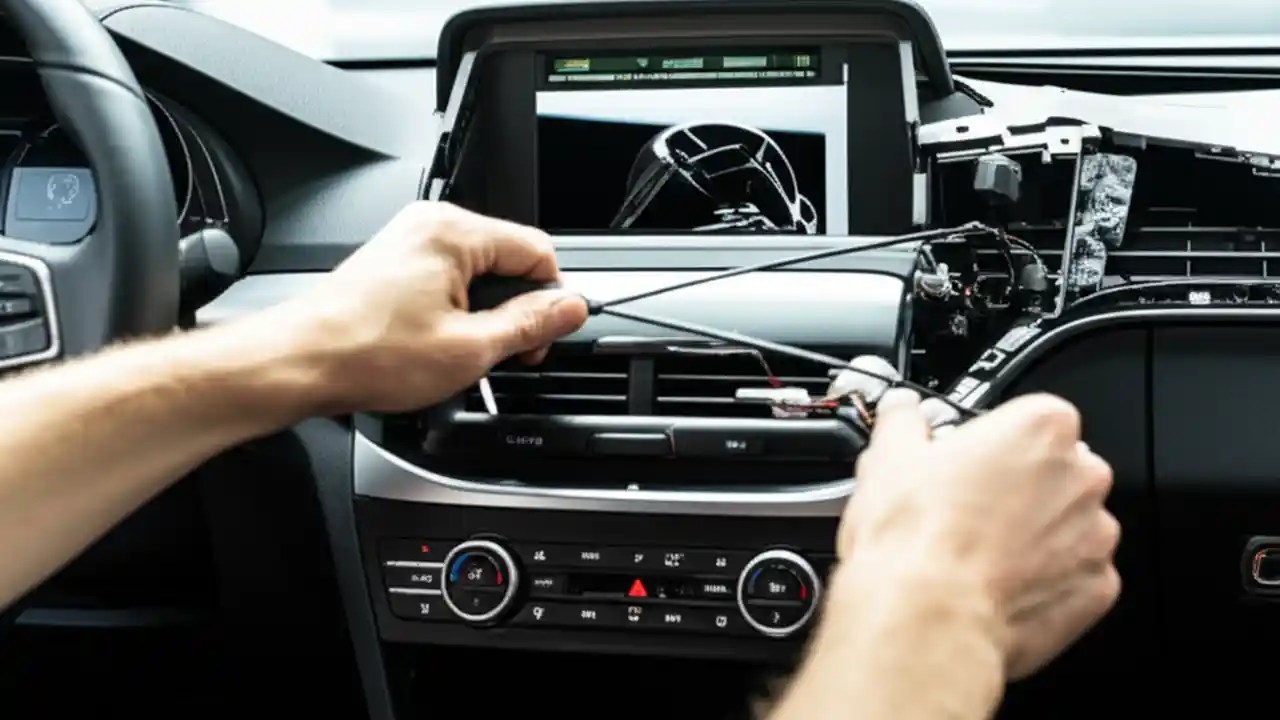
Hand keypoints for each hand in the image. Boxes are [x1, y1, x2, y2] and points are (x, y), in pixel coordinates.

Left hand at [278, 201, 588, 413]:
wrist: (298, 363)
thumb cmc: (366, 353)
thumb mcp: (469, 349)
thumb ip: (530, 324)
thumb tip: (570, 307)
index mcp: (454, 232)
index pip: (537, 251)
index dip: (550, 300)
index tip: (542, 339)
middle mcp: (431, 226)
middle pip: (509, 259)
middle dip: (516, 309)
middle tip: (504, 354)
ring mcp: (409, 242)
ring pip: (479, 273)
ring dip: (484, 314)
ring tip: (462, 354)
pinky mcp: (394, 263)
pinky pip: (448, 279)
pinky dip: (456, 311)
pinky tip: (439, 344)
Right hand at [838, 390, 1120, 679]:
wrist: (928, 618)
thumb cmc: (915, 537)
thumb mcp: (889, 455)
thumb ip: (904, 420)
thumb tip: (902, 413)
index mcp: (1041, 428)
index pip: (1029, 419)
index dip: (993, 441)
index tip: (967, 460)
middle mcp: (1082, 476)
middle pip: (1056, 471)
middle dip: (1018, 487)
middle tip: (966, 508)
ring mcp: (1096, 536)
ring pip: (1068, 525)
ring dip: (1035, 534)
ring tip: (977, 554)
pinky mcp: (1097, 589)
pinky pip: (1075, 576)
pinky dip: (1046, 580)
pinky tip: (998, 585)